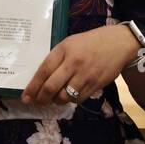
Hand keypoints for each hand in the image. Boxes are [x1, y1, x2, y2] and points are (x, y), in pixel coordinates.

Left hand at [21, 24, 137, 104]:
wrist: (119, 43)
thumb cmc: (91, 42)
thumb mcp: (71, 43)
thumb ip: (57, 58)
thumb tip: (42, 79)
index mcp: (64, 49)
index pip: (43, 71)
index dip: (32, 87)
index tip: (25, 97)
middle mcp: (73, 62)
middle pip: (51, 87)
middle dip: (41, 98)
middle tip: (37, 102)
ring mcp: (85, 75)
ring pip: (64, 96)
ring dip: (56, 101)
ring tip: (54, 98)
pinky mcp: (96, 84)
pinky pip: (78, 99)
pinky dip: (70, 101)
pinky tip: (69, 96)